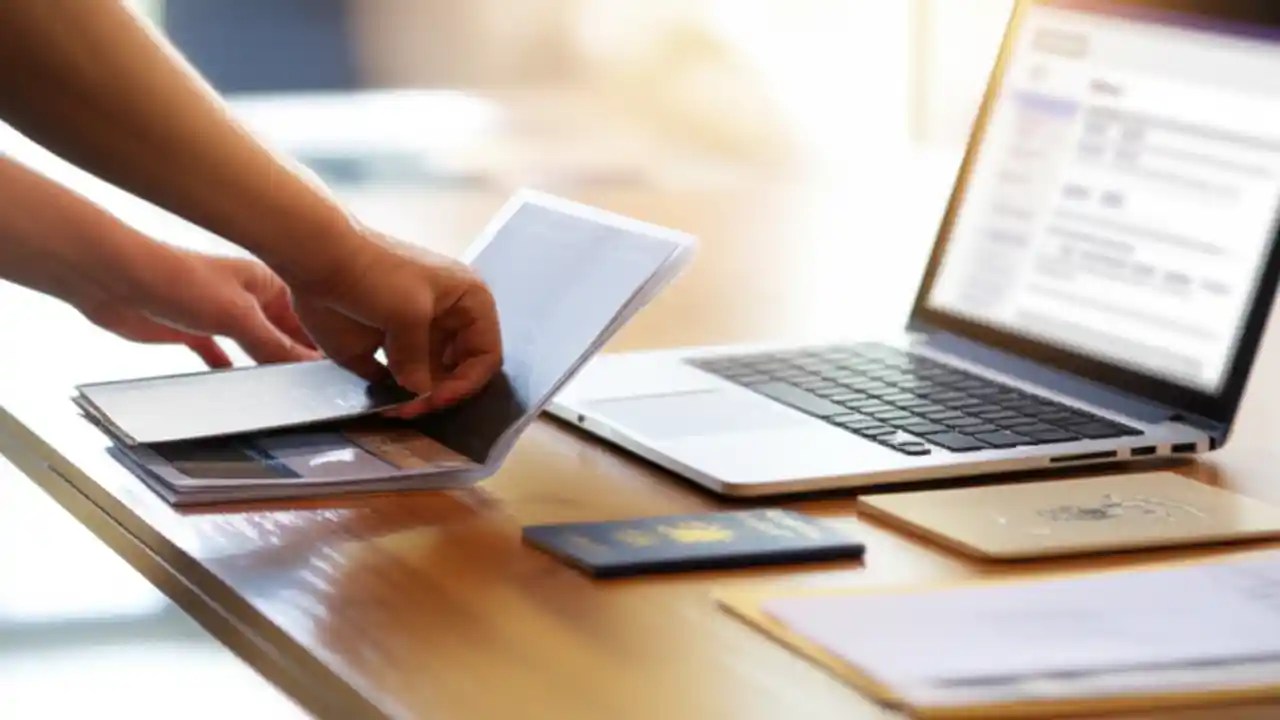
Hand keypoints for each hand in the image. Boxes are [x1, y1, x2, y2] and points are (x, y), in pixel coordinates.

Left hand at [0, 157, 317, 367]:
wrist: (115, 279)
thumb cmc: (178, 280)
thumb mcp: (239, 317)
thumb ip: (276, 347)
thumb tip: (312, 370)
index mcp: (269, 283)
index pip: (310, 319)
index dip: (328, 343)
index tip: (346, 371)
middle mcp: (250, 297)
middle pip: (286, 335)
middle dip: (300, 360)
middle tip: (321, 390)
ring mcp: (222, 314)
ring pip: (256, 348)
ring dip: (268, 368)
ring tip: (290, 395)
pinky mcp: (195, 331)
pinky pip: (222, 357)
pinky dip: (231, 372)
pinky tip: (242, 389)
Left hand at [285, 228, 501, 417]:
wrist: (317, 258)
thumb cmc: (374, 274)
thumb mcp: (408, 313)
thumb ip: (418, 361)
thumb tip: (418, 395)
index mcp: (467, 301)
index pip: (486, 354)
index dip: (467, 381)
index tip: (438, 397)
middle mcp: (446, 321)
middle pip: (459, 371)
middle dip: (441, 394)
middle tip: (414, 408)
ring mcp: (414, 336)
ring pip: (429, 381)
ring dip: (418, 400)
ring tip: (397, 409)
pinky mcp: (384, 349)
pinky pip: (398, 383)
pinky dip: (393, 397)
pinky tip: (383, 405)